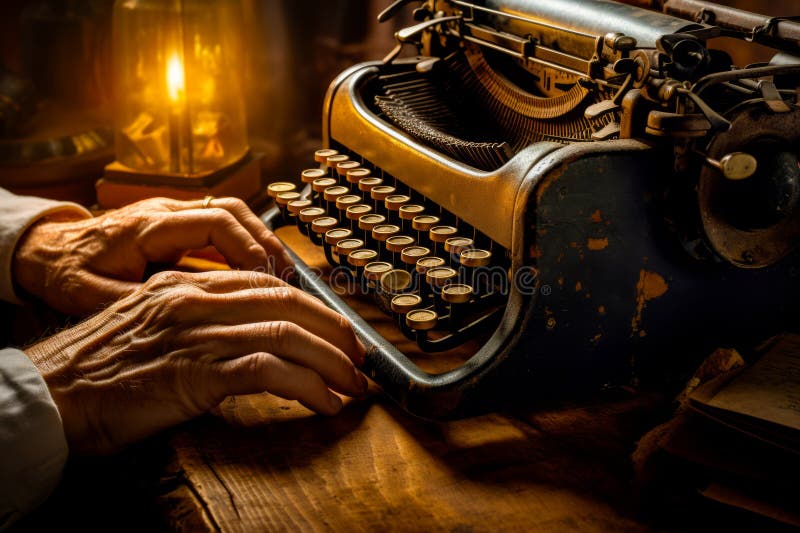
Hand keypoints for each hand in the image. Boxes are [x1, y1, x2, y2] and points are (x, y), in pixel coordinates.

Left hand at [12, 196, 292, 314]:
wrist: (48, 249)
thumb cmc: (66, 271)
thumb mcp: (89, 294)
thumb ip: (133, 303)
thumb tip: (180, 319)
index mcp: (147, 227)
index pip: (214, 222)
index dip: (246, 248)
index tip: (265, 278)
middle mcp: (165, 212)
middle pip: (231, 210)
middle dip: (264, 241)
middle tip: (286, 275)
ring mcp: (172, 215)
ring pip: (231, 212)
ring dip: (259, 239)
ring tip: (281, 273)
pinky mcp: (176, 225)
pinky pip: (220, 225)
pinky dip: (244, 244)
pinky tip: (257, 273)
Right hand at [24, 270, 366, 454]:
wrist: (52, 396)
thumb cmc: (99, 369)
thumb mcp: (151, 326)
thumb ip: (197, 319)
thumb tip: (245, 333)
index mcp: (187, 285)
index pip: (268, 283)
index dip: (312, 306)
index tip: (336, 330)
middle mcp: (196, 300)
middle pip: (288, 302)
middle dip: (333, 330)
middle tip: (357, 356)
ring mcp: (197, 333)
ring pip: (287, 333)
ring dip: (331, 361)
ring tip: (351, 384)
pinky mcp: (196, 372)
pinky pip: (270, 371)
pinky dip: (307, 387)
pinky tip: (324, 402)